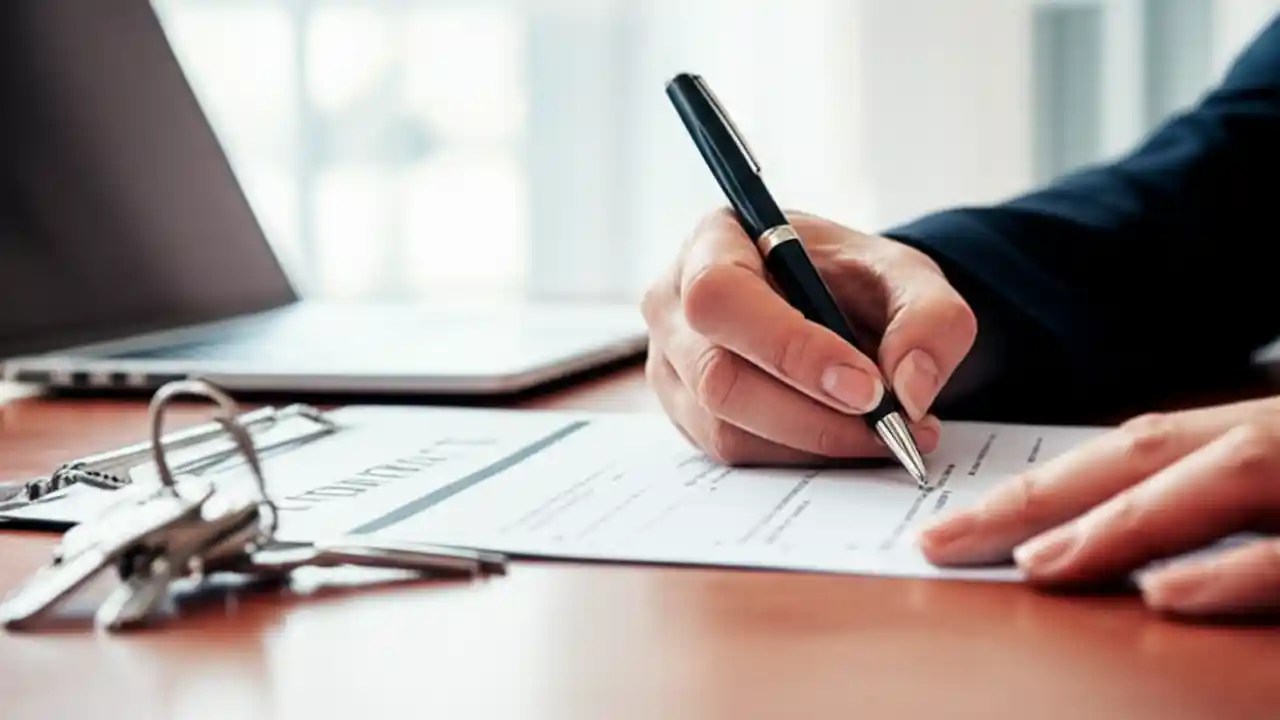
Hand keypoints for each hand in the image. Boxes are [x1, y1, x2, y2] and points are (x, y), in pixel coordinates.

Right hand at [641, 208, 976, 464]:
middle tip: (891, 426)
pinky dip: (802, 457)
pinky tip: (849, 440)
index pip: (721, 296)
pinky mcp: (687, 416)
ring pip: (726, 428)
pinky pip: (735, 455)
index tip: (867, 387)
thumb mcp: (908, 276)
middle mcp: (673, 305)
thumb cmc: (852, 279)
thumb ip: (929, 318)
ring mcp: (671, 367)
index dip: (788, 347)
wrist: (833, 307)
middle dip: (812, 414)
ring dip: (814, 443)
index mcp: (713, 242)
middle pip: (717, 376)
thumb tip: (910, 390)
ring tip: (888, 433)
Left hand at [920, 397, 1279, 617]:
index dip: (1041, 485)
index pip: (1133, 451)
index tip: (954, 526)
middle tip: (948, 539)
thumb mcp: (1271, 486)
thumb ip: (1206, 504)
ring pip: (1220, 478)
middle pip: (1148, 455)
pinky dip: (1232, 571)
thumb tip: (1103, 549)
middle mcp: (1278, 443)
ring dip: (1122, 522)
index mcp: (1253, 431)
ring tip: (1034, 563)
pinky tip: (1164, 593)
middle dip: (1041, 497)